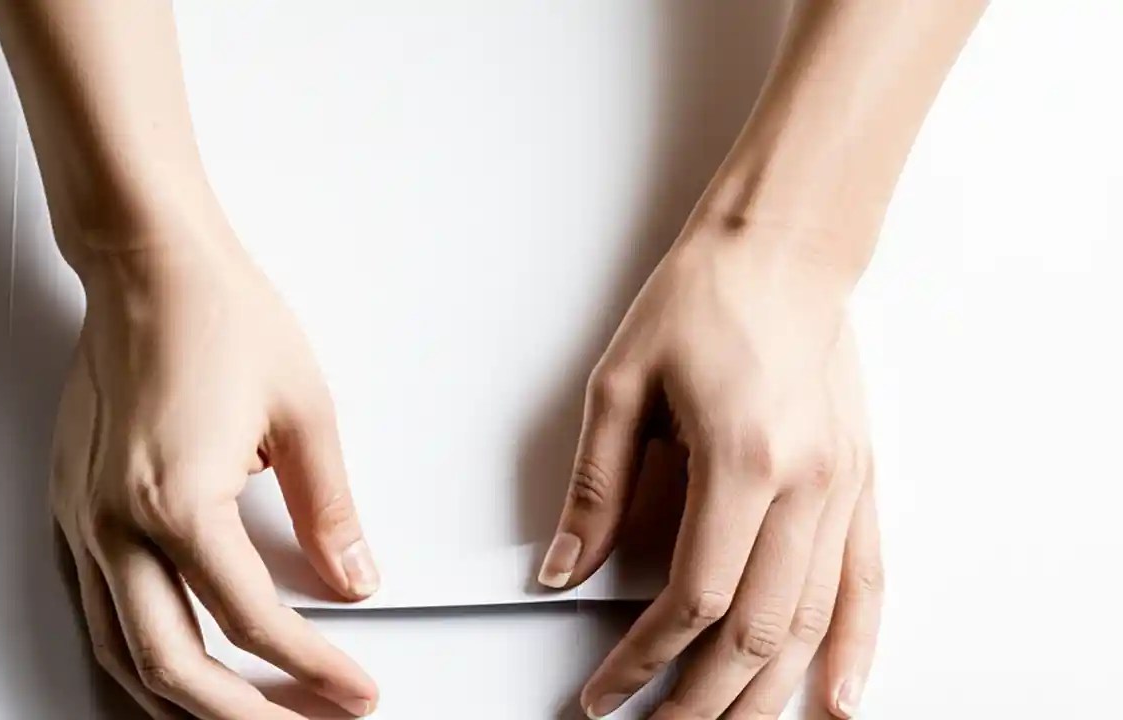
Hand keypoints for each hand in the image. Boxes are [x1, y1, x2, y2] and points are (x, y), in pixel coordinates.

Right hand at [50, 231, 379, 718]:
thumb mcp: (306, 413)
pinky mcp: (74, 503)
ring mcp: (83, 515)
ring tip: (250, 714)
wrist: (149, 262)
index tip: (355, 690)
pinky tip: (181, 659)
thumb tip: (356, 577)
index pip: (253, 621)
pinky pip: (98, 610)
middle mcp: (116, 519)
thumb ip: (331, 510)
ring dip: (186, 699)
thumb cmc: (219, 315)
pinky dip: (140, 655)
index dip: (313, 669)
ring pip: (120, 651)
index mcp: (178, 498)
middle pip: (172, 665)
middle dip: (243, 717)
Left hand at [539, 223, 883, 717]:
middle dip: (703, 697)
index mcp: (742, 459)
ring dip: (767, 692)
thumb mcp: (621, 386)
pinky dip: (853, 648)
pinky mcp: (859, 479)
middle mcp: (806, 483)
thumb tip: (565, 566)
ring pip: (812, 622)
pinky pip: (865, 583)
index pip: (693, 598)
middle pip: (757, 630)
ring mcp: (843, 485)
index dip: (644, 659)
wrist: (782, 246)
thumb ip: (597, 489)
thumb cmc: (707, 295)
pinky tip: (836, 696)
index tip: (608, 689)